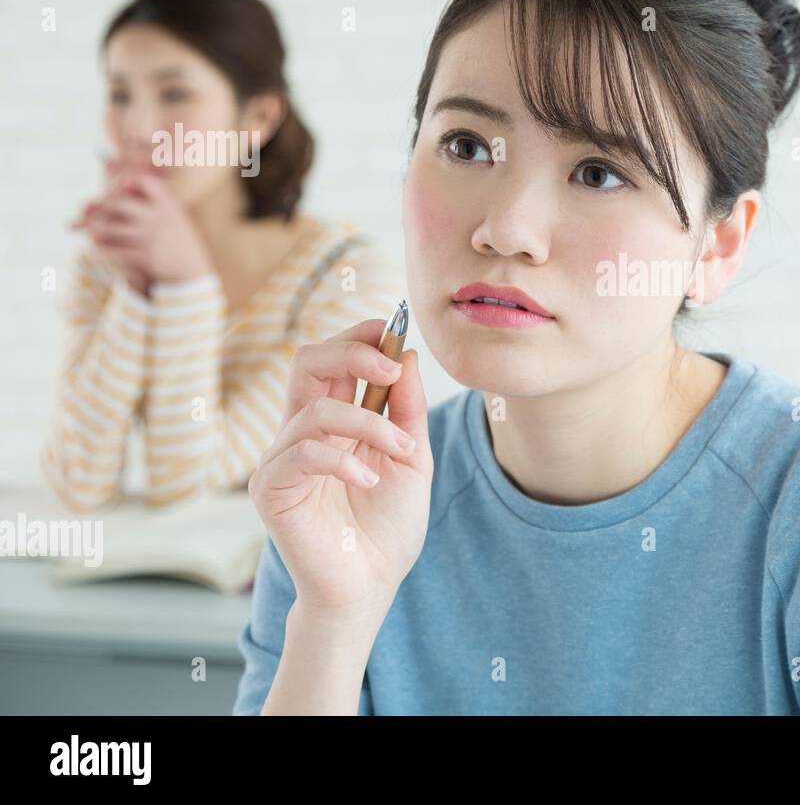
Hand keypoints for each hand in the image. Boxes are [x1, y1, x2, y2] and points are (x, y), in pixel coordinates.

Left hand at [74, 163, 213, 285]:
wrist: (194, 275)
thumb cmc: (179, 242)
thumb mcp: (174, 215)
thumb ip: (151, 198)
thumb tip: (115, 170)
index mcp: (168, 204)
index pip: (140, 180)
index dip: (122, 182)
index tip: (116, 190)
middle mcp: (158, 217)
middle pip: (117, 203)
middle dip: (100, 210)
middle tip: (90, 217)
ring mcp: (150, 236)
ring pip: (108, 228)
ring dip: (95, 230)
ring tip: (90, 232)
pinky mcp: (144, 257)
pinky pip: (111, 251)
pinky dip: (101, 251)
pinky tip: (98, 251)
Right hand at [248, 320, 433, 623]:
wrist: (370, 586)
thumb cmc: (388, 526)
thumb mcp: (412, 458)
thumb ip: (407, 409)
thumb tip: (407, 356)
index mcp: (334, 418)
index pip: (333, 358)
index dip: (358, 336)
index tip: (392, 329)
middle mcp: (302, 430)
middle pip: (307, 360)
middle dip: (351, 351)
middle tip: (389, 370)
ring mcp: (282, 458)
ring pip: (315, 408)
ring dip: (369, 423)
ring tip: (400, 453)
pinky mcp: (270, 488)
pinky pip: (302, 453)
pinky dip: (343, 459)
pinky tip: (368, 480)